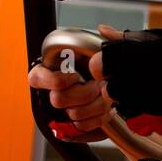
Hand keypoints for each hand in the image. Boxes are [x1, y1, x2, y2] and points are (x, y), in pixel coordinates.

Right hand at [26, 25, 121, 139]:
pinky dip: (98, 120)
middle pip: (58, 100)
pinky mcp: (74, 128)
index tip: (75, 76)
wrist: (125, 92)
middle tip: (98, 87)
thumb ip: (110, 39)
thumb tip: (104, 30)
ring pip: (72, 116)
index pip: (36, 78)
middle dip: (84, 94)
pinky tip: (108, 110)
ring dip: (96, 106)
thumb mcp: (112, 51)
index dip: (55, 80)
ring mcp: (63, 112)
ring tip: (108, 97)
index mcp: (54, 70)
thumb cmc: (110, 70)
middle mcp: (54, 92)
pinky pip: (81, 130)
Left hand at [96, 23, 161, 136]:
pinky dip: (142, 117)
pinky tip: (157, 108)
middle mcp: (142, 82)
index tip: (111, 69)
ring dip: (129, 102)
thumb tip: (103, 30)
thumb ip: (129, 39)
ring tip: (149, 95)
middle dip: (117, 87)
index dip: (103, 68)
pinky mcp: (155, 124)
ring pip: (121, 107)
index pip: (101, 65)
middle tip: (133, 84)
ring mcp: (148, 106)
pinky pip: (136, 123)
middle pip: (109, 90)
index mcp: (143, 58)